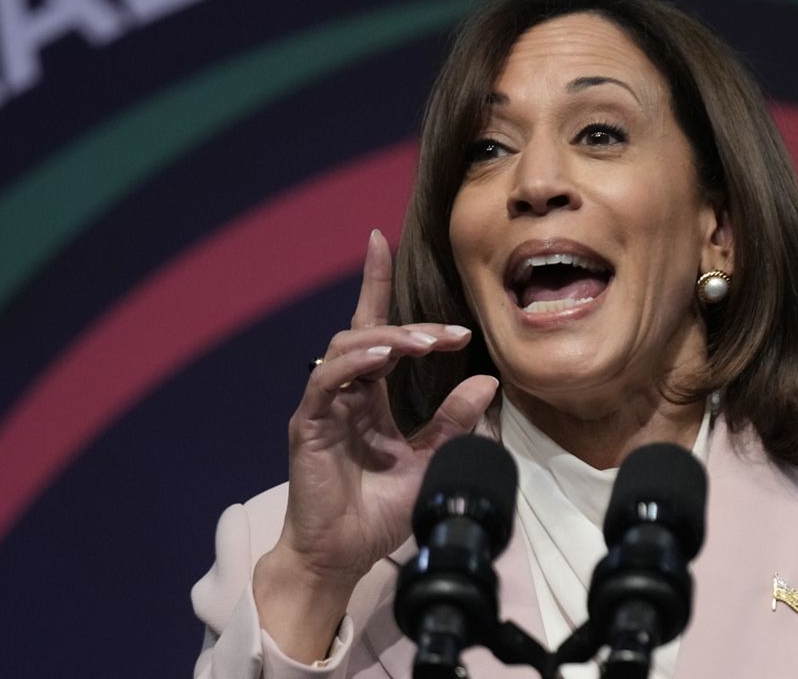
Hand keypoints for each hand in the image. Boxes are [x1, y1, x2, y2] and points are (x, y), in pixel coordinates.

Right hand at [254, 229, 496, 661]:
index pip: (376, 330)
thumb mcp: (432, 460)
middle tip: (452, 332)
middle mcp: (344, 393)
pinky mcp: (309, 425)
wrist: (343, 556)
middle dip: (410, 325)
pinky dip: (355, 363)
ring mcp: (323, 406)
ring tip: (425, 342)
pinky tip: (383, 358)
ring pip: (347, 349)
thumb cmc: (380, 512)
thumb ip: (455, 420)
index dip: (375, 284)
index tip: (383, 241)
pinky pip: (327, 381)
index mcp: (369, 397)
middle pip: (368, 334)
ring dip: (388, 338)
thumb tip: (488, 379)